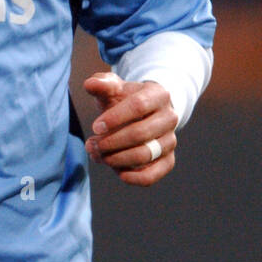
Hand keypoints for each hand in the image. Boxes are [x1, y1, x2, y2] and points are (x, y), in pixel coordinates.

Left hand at [83, 72, 177, 186]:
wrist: (145, 112)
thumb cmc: (125, 99)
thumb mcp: (114, 87)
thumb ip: (102, 83)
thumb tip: (90, 84)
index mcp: (159, 94)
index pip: (138, 106)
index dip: (115, 118)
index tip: (95, 127)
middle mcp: (170, 117)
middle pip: (141, 133)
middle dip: (111, 141)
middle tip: (93, 144)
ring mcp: (170, 140)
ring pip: (146, 155)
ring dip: (117, 159)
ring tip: (99, 155)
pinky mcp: (167, 160)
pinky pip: (154, 174)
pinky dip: (135, 178)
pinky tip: (118, 173)